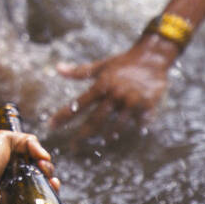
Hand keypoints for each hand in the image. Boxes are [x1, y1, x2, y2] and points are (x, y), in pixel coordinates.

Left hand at [0, 130, 57, 203]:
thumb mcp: (4, 139)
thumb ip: (27, 140)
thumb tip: (45, 156)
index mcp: (16, 164)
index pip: (37, 163)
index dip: (44, 162)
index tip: (41, 161)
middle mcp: (20, 180)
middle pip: (44, 177)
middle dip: (49, 172)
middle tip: (42, 170)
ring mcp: (21, 195)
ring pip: (45, 192)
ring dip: (52, 186)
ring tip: (51, 182)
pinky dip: (48, 201)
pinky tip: (49, 193)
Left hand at [50, 38, 174, 139]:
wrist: (153, 57)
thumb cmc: (124, 62)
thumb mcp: (102, 66)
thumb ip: (79, 71)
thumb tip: (58, 68)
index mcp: (102, 85)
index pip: (78, 104)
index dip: (64, 116)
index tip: (51, 126)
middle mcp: (115, 95)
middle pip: (95, 120)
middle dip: (82, 135)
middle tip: (72, 146)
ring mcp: (131, 102)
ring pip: (115, 126)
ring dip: (105, 136)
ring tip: (97, 144)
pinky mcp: (146, 106)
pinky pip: (137, 124)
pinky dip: (131, 130)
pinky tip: (126, 136)